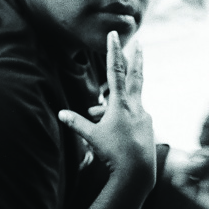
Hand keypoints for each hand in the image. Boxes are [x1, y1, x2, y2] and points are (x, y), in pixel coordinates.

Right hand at [58, 32, 156, 186]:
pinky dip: (120, 119)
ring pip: (127, 104)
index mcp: (121, 105)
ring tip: (96, 115)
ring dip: (112, 106)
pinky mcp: (148, 128)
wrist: (137, 173)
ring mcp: (144, 117)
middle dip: (136, 59)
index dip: (113, 51)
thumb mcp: (91, 137)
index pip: (116, 71)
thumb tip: (60, 114)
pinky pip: (132, 118)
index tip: (114, 35)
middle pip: (136, 76)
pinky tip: (115, 133)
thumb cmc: (112, 154)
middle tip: (140, 43)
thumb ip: (77, 123)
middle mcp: (136, 107)